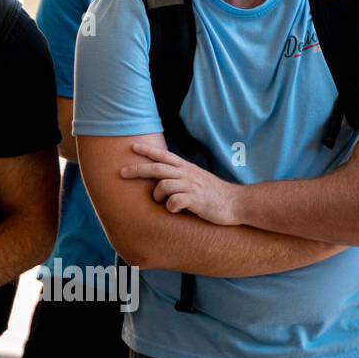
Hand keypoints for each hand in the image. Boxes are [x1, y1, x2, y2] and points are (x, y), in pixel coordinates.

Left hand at [121, 142, 241, 224]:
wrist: (237, 203)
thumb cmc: (213, 193)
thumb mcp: (196, 178)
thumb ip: (179, 176)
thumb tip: (160, 178)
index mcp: (186, 168)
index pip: (163, 155)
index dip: (147, 150)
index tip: (131, 146)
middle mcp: (187, 174)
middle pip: (156, 168)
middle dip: (137, 170)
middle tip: (121, 173)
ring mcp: (192, 187)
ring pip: (163, 185)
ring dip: (157, 195)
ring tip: (162, 202)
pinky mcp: (196, 201)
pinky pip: (175, 202)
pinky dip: (170, 207)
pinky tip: (175, 211)